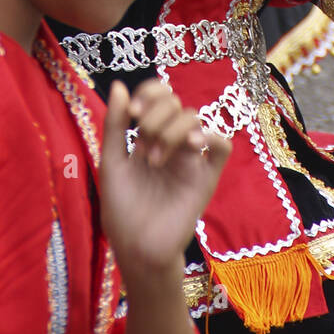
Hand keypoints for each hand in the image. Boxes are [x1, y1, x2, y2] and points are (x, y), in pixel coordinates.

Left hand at [99, 80, 228, 286]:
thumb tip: (119, 85)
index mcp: (150, 136)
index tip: (131, 113)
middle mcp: (172, 143)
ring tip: (154, 160)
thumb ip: (114, 125)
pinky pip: (223, 145)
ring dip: (171, 131)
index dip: (149, 94)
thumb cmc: (121, 209)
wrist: (135, 249)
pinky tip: (191, 146)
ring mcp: (191, 159)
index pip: (160, 96)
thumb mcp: (111, 162)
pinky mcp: (206, 178)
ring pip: (195, 118)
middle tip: (141, 146)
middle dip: (155, 117)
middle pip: (176, 103)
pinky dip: (211, 136)